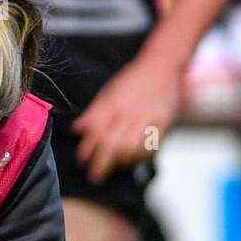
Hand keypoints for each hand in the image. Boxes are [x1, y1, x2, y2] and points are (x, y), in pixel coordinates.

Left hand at [72, 54, 183, 182]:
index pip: (97, 132)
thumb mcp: (109, 91)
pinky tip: (133, 160)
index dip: (88, 149)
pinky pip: (152, 146)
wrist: (162, 64)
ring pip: (132, 148)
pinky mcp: (164, 123)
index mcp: (114, 104)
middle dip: (102, 163)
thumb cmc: (133, 79)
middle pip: (113, 144)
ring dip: (121, 161)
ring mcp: (148, 118)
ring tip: (114, 167)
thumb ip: (94, 112)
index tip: (82, 160)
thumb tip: (77, 129)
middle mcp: (130, 112)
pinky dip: (141, 157)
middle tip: (94, 175)